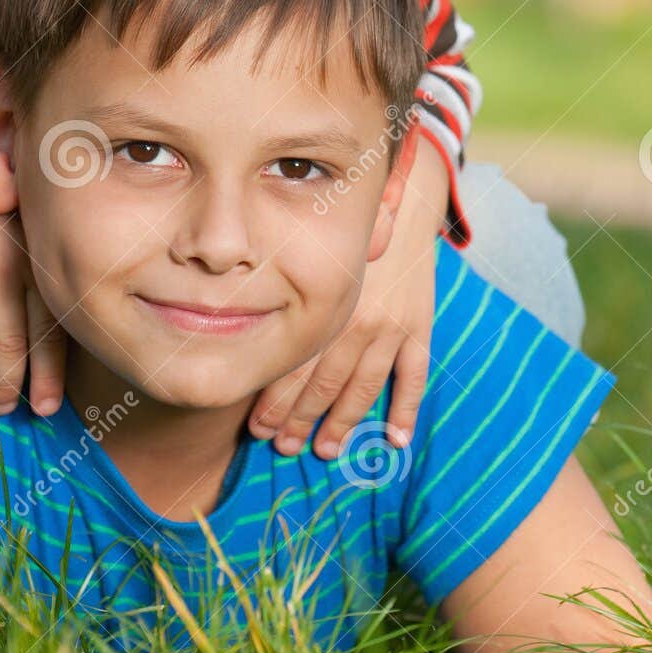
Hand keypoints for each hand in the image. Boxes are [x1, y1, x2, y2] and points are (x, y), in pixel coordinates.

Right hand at [0, 92, 64, 414]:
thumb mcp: (29, 226)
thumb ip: (41, 269)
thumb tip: (62, 321)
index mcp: (35, 264)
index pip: (48, 331)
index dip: (47, 374)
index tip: (47, 407)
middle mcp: (4, 272)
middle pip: (11, 343)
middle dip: (9, 383)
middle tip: (5, 410)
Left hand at [247, 134, 448, 458]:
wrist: (401, 203)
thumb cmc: (340, 232)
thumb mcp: (304, 255)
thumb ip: (279, 293)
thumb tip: (233, 325)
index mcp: (321, 306)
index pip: (292, 365)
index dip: (273, 401)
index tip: (257, 429)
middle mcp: (355, 321)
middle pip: (323, 384)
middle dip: (300, 420)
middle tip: (284, 447)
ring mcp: (390, 326)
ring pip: (364, 388)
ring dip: (343, 423)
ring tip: (325, 449)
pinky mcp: (419, 326)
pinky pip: (415, 376)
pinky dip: (406, 409)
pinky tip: (397, 439)